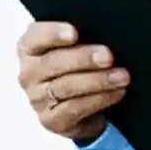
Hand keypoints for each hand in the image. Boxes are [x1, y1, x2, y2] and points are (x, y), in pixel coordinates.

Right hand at [16, 21, 130, 141]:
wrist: (81, 105)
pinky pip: (75, 108)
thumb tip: (104, 29)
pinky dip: (99, 99)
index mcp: (30, 47)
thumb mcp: (76, 46)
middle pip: (53, 62)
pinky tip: (116, 92)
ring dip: (98, 80)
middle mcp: (29, 72)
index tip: (74, 33)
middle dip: (84, 58)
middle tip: (108, 56)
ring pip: (66, 86)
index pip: (35, 36)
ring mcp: (37, 98)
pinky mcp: (51, 120)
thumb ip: (81, 36)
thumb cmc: (78, 67)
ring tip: (121, 76)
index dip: (53, 33)